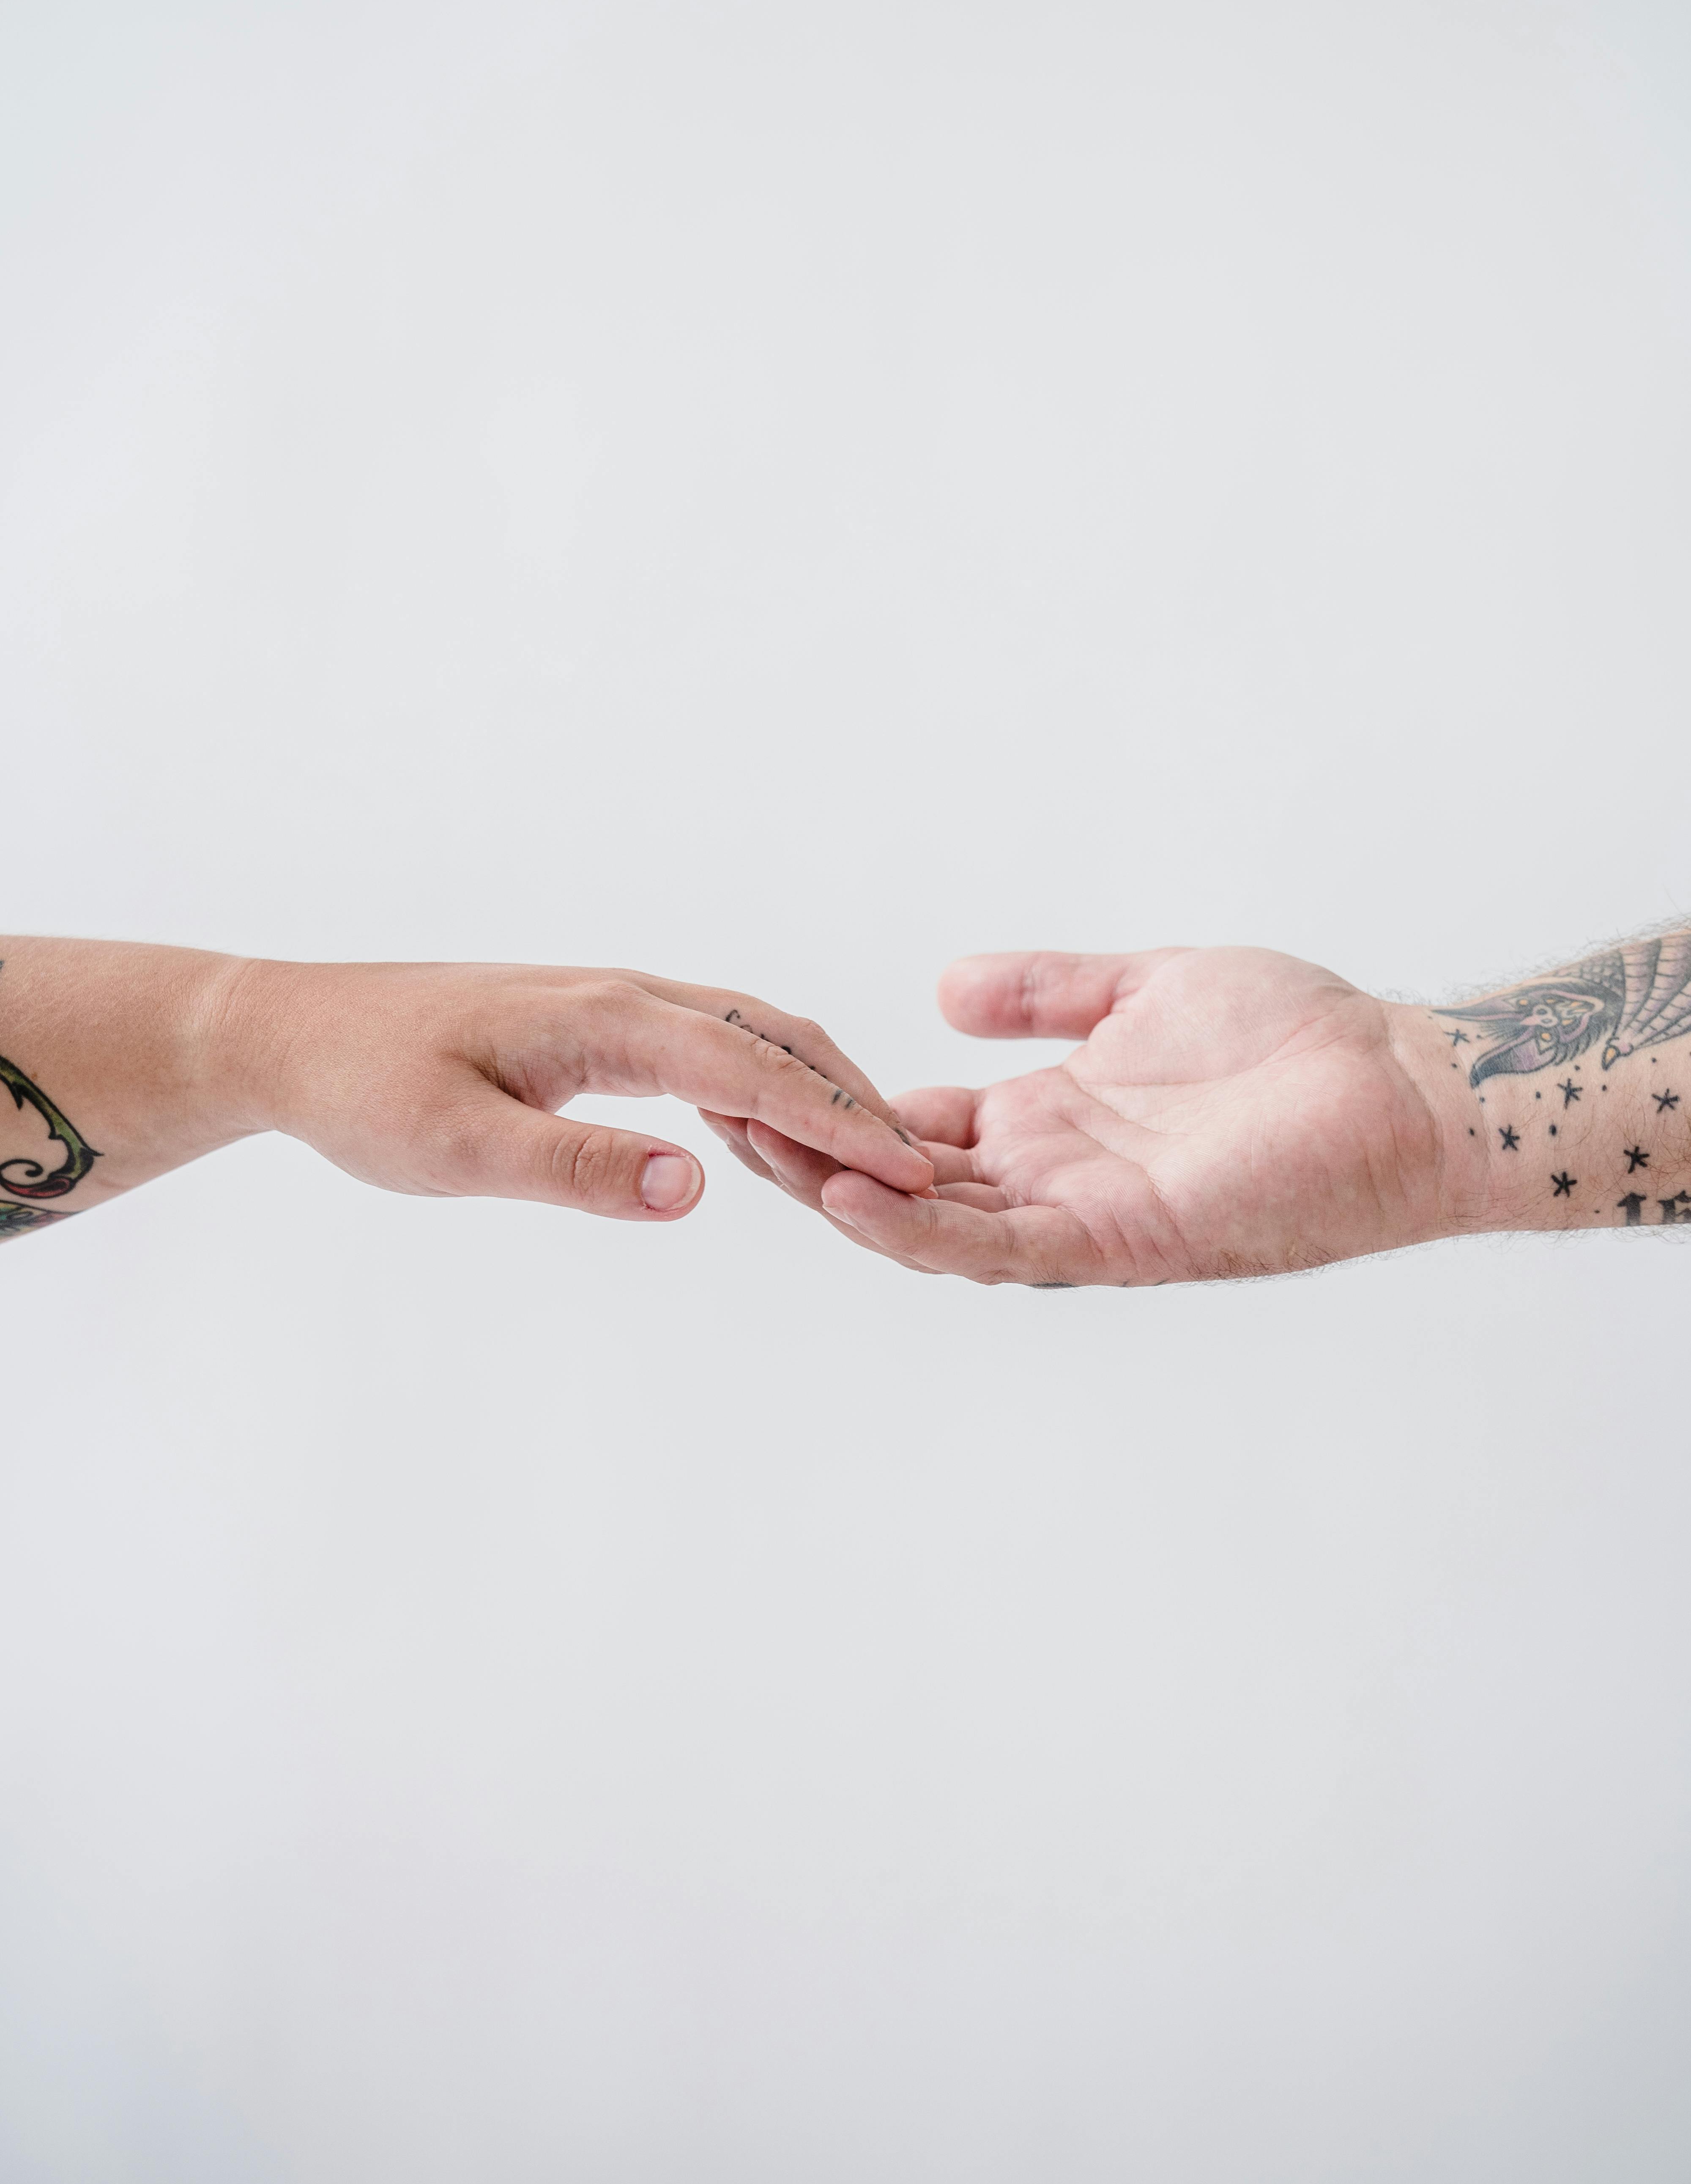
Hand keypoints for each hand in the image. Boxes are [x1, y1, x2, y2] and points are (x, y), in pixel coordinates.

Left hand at [211, 958, 932, 1222]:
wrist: (291, 1031)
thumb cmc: (364, 1090)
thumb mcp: (457, 1149)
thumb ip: (575, 1169)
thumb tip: (695, 1187)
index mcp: (603, 1020)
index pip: (751, 1069)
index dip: (836, 1122)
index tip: (909, 1174)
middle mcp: (621, 996)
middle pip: (771, 1034)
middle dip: (852, 1099)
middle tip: (919, 1172)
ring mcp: (608, 1004)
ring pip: (745, 1032)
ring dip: (814, 1086)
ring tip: (871, 1154)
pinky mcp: (590, 1024)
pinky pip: (705, 1044)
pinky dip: (762, 1081)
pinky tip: (770, 1129)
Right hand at [717, 947, 1461, 1284]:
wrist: (1406, 1085)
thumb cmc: (1300, 1038)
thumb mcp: (1143, 985)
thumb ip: (1046, 990)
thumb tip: (943, 988)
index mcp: (1047, 1124)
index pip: (909, 1126)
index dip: (830, 1103)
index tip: (747, 1067)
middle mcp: (1049, 1180)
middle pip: (897, 1180)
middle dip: (804, 1152)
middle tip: (712, 1108)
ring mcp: (1078, 1216)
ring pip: (928, 1224)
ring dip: (838, 1192)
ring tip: (750, 1147)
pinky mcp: (1118, 1239)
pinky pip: (997, 1248)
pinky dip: (918, 1229)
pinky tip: (849, 1196)